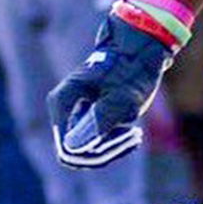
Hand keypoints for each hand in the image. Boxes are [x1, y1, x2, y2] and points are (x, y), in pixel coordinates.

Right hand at [46, 13, 174, 168]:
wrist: (140, 50)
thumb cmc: (131, 70)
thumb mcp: (122, 96)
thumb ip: (98, 120)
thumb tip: (72, 147)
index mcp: (62, 102)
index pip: (67, 149)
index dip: (96, 152)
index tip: (125, 136)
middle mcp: (62, 111)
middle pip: (76, 152)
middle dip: (107, 150)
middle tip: (134, 134)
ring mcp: (73, 116)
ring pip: (86, 151)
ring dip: (113, 147)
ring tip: (136, 134)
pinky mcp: (85, 119)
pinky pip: (94, 144)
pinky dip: (114, 143)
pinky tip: (134, 135)